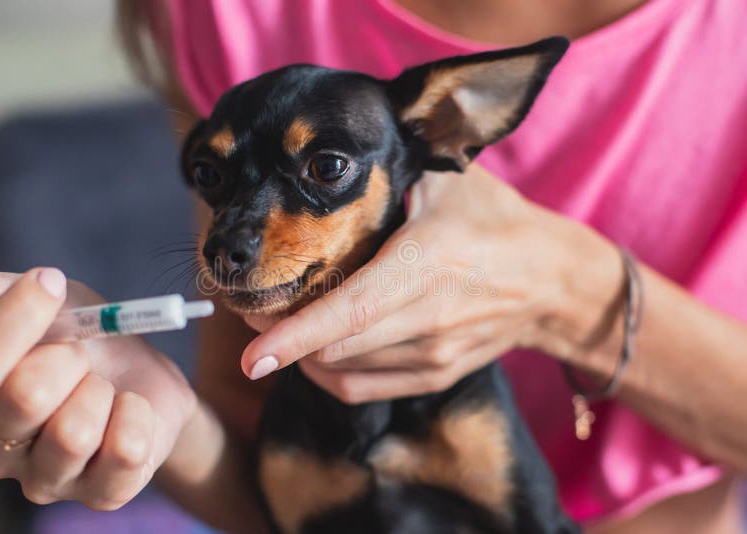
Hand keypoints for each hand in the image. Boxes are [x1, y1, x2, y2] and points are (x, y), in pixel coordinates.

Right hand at [0, 269, 195, 509]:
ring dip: (101, 391)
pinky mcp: (99, 494)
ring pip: (73, 433)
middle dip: (68, 356)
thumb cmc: (80, 335)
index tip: (48, 282)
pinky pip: (125, 451)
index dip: (15, 318)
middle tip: (80, 353)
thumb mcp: (40, 299)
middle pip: (24, 397)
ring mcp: (43, 479)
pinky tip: (127, 411)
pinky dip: (138, 415)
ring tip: (101, 388)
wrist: (143, 374)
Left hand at [241, 165, 622, 402]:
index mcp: (427, 264)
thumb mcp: (449, 180)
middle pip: (335, 348)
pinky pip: (361, 388)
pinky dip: (325, 372)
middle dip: (278, 337)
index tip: (251, 357)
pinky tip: (312, 348)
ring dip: (300, 353)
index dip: (297, 336)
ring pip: (342, 370)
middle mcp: (429, 319)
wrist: (553, 282)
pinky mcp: (434, 376)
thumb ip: (396, 169)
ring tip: (275, 324)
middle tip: (245, 310)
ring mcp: (433, 356)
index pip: (351, 311)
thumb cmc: (495, 220)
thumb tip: (331, 156)